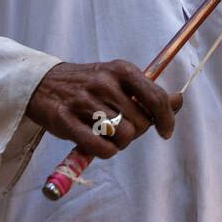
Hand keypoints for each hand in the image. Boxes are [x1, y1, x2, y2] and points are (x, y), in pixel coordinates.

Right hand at [25, 60, 182, 159]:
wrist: (43, 83)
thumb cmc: (89, 85)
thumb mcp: (120, 80)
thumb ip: (149, 92)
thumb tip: (178, 101)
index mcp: (121, 70)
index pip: (156, 98)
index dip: (166, 119)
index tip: (165, 131)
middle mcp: (104, 83)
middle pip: (141, 122)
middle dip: (137, 132)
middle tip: (122, 128)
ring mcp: (83, 101)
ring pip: (123, 136)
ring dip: (120, 143)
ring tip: (109, 135)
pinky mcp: (65, 121)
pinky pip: (101, 148)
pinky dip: (106, 152)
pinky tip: (100, 145)